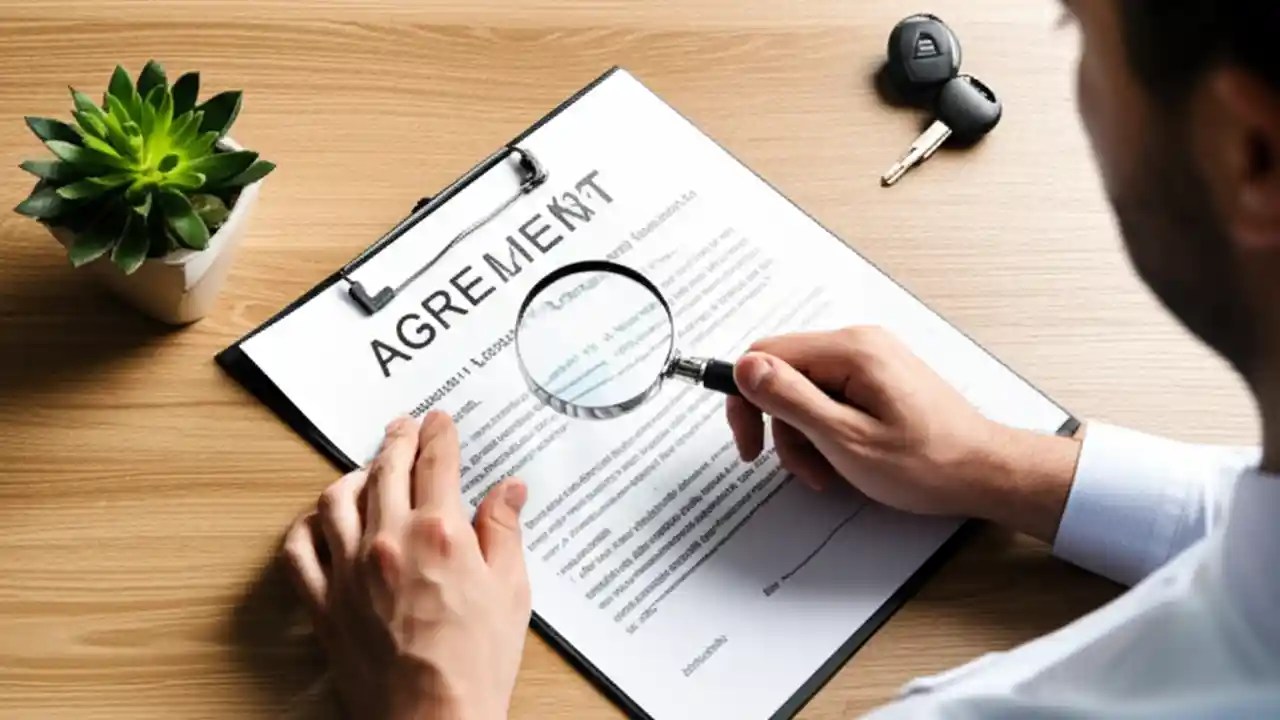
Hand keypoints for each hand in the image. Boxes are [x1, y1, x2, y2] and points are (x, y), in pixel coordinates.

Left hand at [281, 411, 530, 719]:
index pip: (437, 463)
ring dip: (353, 475)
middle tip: (404, 427)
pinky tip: (319, 519)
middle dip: (397, 440)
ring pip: (337, 499)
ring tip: (366, 470)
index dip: (440, 434)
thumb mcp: (510, 592)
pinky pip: (299, 549)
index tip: (440, 421)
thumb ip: (504, 533)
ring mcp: (350, 571)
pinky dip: (306, 525)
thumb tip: (509, 492)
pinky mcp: (323, 603)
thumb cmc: (475, 667)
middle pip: (387, 469)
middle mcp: (389, 542)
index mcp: (441, 534)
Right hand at [725, 327, 1080, 541]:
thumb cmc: (926, 463)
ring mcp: (871, 359)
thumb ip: (791, 399)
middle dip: (780, 426)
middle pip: (784, 373)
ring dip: (804, 436)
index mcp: (850, 351)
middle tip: (796, 468)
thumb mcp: (846, 439)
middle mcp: (859, 343)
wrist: (985, 472)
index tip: (749, 444)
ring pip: (806, 390)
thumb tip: (744, 366)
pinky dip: (826, 430)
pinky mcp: (879, 378)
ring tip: (826, 473)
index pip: (766, 355)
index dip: (746, 400)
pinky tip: (841, 460)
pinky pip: (831, 396)